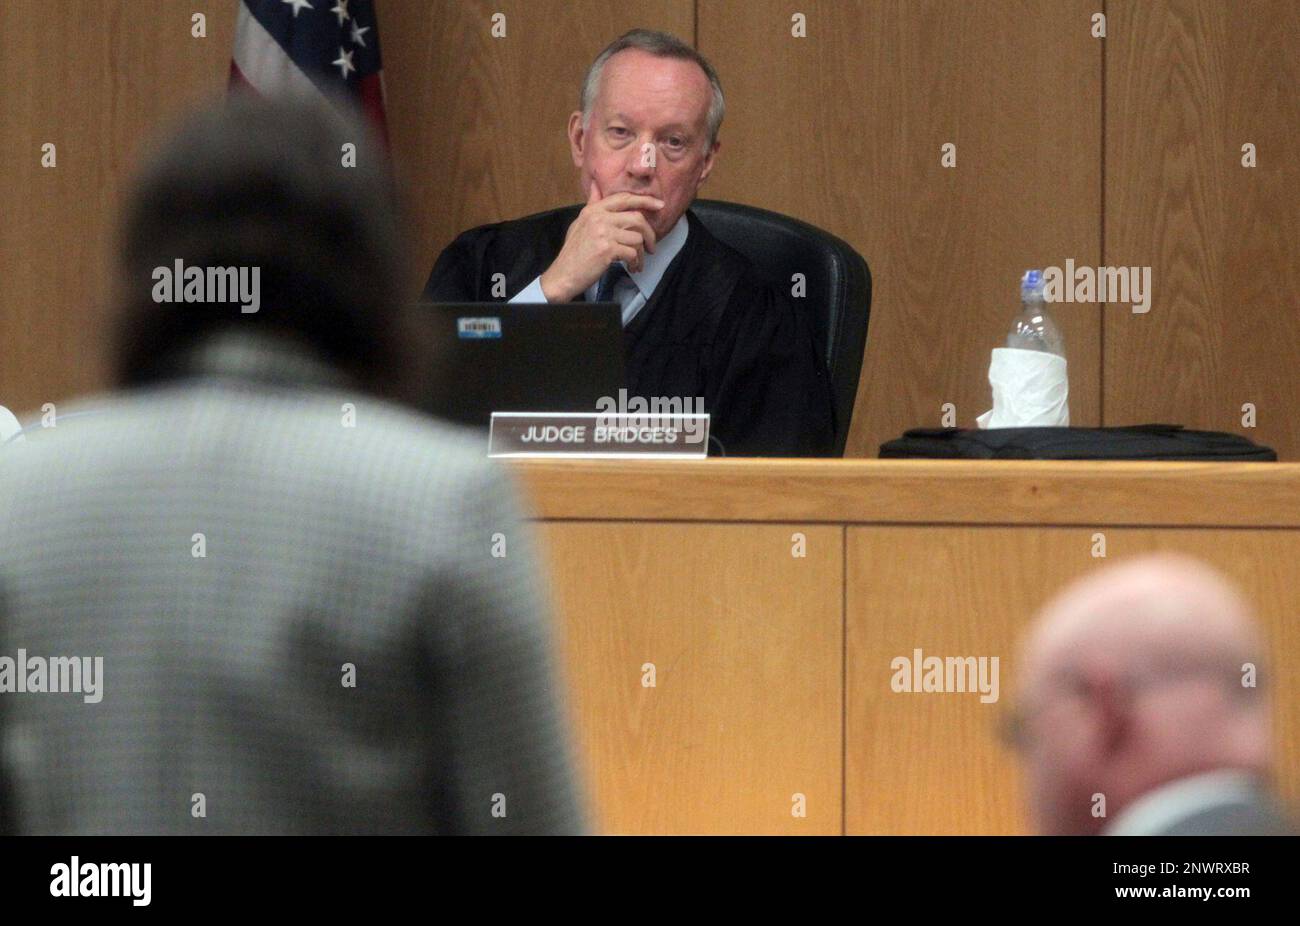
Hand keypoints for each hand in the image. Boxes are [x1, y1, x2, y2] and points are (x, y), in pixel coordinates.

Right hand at [539, 180, 662, 302]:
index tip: (659, 205)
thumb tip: (595, 185)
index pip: (624, 198)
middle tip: (651, 247)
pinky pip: (632, 252)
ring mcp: (603, 232)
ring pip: (637, 238)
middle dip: (649, 234)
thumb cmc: (573, 252)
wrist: (563, 274)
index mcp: (593, 210)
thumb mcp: (580, 223)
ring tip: (636, 263)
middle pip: (636, 218)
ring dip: (641, 254)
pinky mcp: (607, 249)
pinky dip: (635, 262)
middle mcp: (599, 217)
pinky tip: (631, 267)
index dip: (645, 200)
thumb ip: (592, 205)